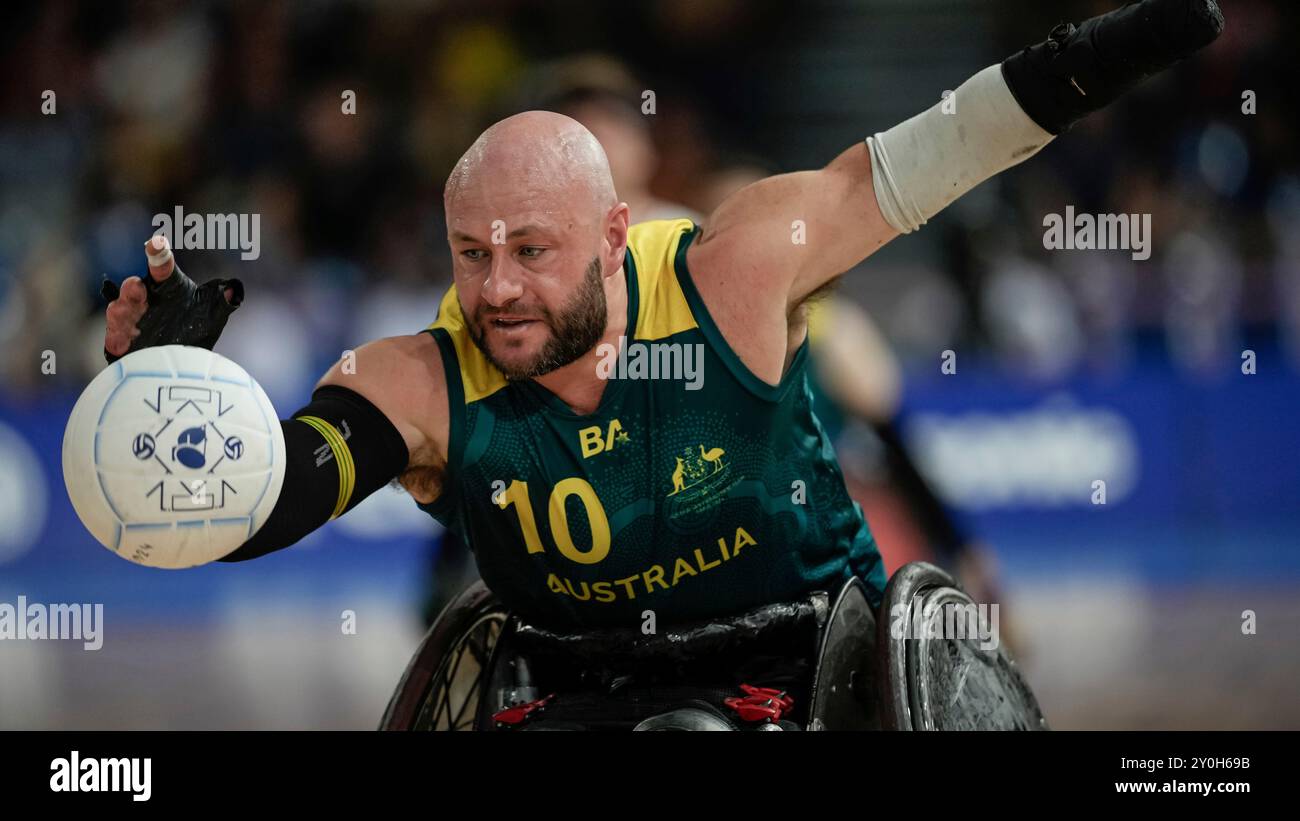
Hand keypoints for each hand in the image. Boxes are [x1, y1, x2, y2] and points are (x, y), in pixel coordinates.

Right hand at [102, 235, 243, 362]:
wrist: (182, 366)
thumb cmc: (195, 333)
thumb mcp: (213, 315)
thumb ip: (222, 301)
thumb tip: (234, 290)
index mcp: (166, 288)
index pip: (162, 268)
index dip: (159, 255)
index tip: (157, 243)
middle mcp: (145, 300)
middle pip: (134, 289)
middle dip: (133, 287)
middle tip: (137, 286)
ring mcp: (131, 319)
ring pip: (121, 309)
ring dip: (122, 309)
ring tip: (126, 312)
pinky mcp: (120, 340)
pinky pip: (115, 334)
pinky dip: (118, 332)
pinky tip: (124, 334)